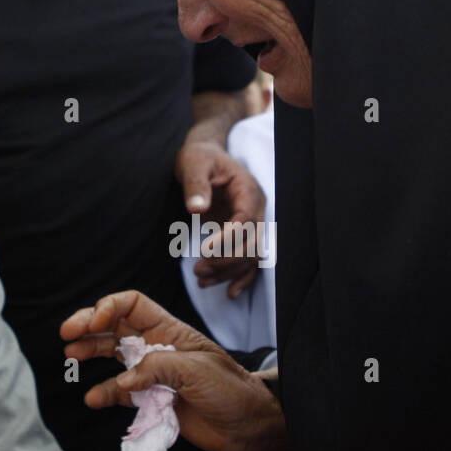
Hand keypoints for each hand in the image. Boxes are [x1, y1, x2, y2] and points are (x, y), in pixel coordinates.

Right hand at [60, 290, 287, 450]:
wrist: (248, 427)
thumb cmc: (230, 391)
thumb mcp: (196, 371)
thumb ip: (157, 369)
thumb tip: (122, 380)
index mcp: (170, 330)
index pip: (132, 304)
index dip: (110, 307)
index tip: (95, 322)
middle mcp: (157, 347)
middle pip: (115, 327)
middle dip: (89, 326)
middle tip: (67, 335)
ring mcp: (152, 373)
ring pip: (113, 356)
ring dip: (91, 354)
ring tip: (71, 358)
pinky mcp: (152, 400)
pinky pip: (120, 393)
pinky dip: (104, 394)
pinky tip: (93, 399)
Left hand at [176, 140, 265, 298]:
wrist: (205, 157)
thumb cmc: (199, 158)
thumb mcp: (194, 165)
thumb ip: (195, 186)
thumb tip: (196, 208)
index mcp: (247, 189)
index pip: (245, 220)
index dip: (228, 239)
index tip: (205, 250)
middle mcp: (256, 208)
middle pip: (251, 243)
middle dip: (226, 260)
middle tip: (198, 270)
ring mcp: (253, 222)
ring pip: (250, 256)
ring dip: (229, 272)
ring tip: (202, 281)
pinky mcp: (244, 234)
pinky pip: (249, 260)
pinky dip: (242, 278)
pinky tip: (230, 293)